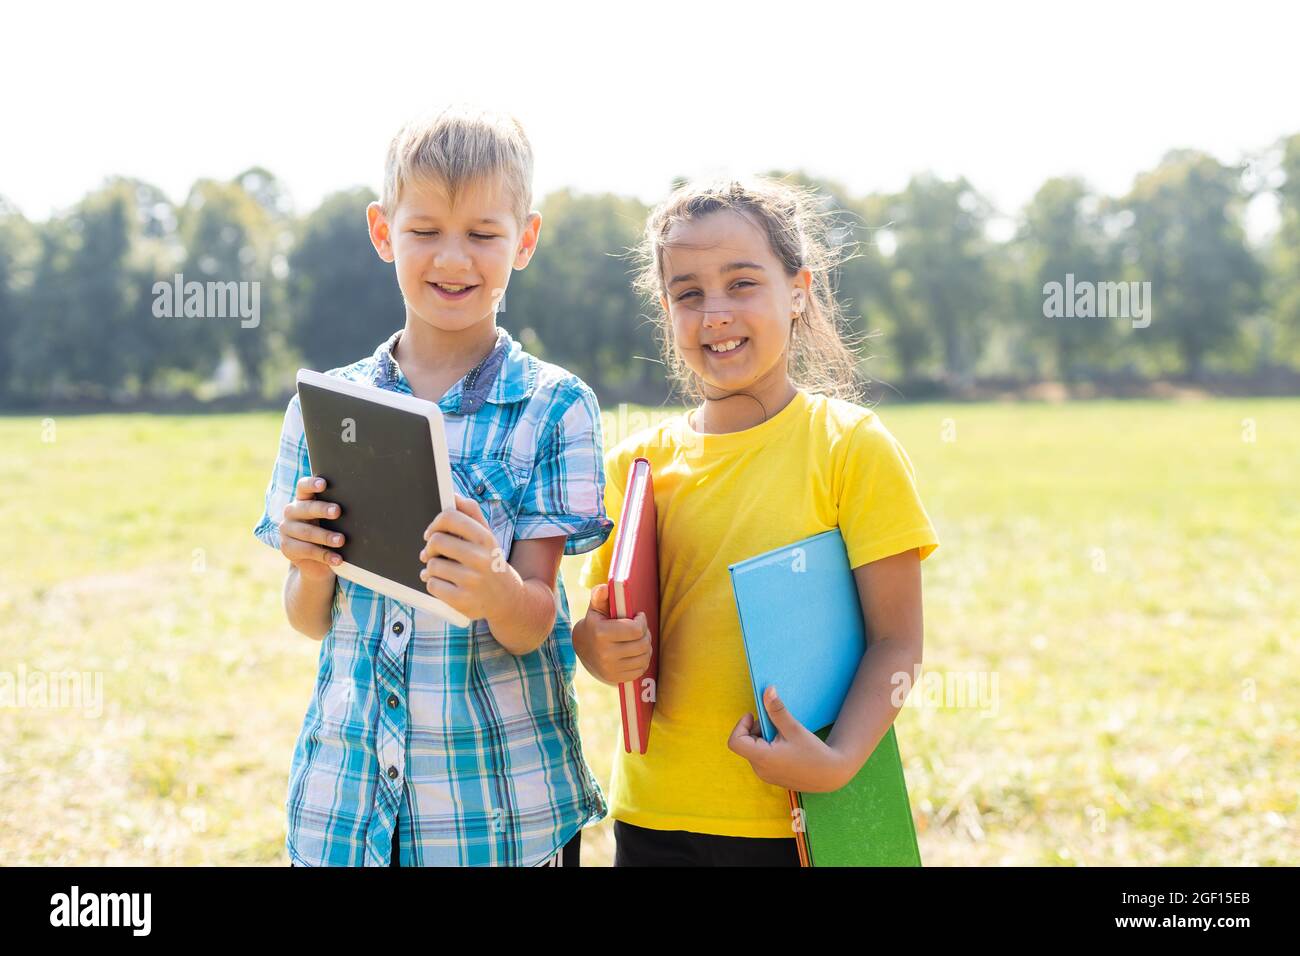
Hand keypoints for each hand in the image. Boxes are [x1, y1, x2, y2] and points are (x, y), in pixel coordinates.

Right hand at [278, 476, 342, 582]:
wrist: (317, 562)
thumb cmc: (329, 531)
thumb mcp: (332, 520)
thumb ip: (336, 510)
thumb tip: (361, 506)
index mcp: (302, 499)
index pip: (303, 487)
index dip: (311, 484)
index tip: (324, 484)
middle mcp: (291, 512)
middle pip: (306, 508)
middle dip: (322, 509)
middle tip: (337, 511)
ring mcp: (286, 530)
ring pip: (307, 532)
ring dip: (326, 536)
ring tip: (341, 540)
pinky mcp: (287, 548)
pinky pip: (308, 551)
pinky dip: (325, 555)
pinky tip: (338, 559)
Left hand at [419, 493, 514, 619]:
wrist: (509, 600)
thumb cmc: (491, 563)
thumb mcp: (488, 537)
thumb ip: (471, 513)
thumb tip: (454, 495)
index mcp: (486, 539)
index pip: (449, 517)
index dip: (435, 523)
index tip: (432, 532)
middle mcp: (481, 559)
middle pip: (436, 541)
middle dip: (430, 548)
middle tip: (432, 553)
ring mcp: (472, 581)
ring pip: (432, 565)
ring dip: (431, 568)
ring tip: (442, 571)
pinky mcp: (462, 601)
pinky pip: (432, 585)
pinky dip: (433, 584)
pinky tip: (443, 584)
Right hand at [573, 583, 651, 685]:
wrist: (583, 649)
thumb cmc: (595, 623)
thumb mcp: (596, 608)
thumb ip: (600, 596)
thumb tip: (606, 588)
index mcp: (601, 633)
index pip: (636, 629)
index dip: (642, 621)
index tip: (638, 617)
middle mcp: (605, 654)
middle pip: (643, 644)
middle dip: (646, 633)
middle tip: (640, 629)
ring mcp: (611, 669)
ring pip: (645, 657)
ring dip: (646, 647)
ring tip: (638, 640)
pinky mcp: (616, 678)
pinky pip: (641, 669)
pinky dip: (642, 660)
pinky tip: (635, 652)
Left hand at [727, 686, 851, 792]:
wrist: (831, 775)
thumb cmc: (814, 752)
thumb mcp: (794, 728)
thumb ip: (777, 710)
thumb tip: (767, 690)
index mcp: (763, 758)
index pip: (735, 742)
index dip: (741, 726)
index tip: (754, 715)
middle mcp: (760, 770)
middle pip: (744, 744)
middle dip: (755, 729)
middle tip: (775, 723)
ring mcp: (766, 775)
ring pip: (752, 751)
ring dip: (762, 738)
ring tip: (783, 735)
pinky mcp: (772, 777)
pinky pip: (761, 759)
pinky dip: (767, 748)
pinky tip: (785, 745)